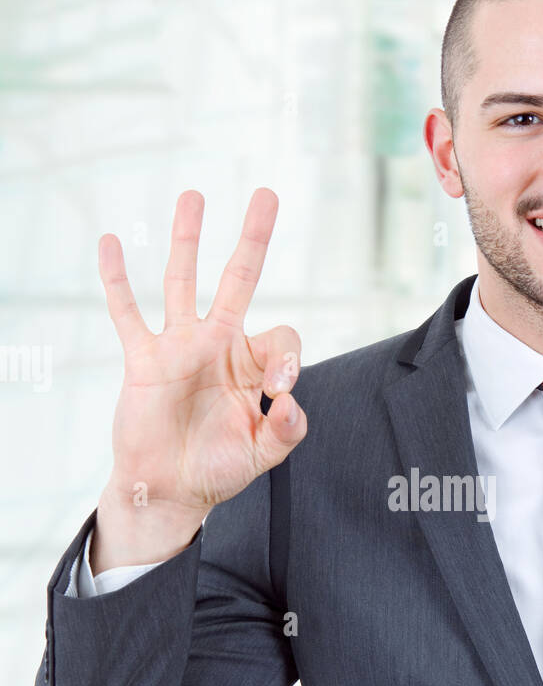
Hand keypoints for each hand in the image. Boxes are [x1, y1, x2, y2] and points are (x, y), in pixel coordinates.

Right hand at [92, 189, 305, 569]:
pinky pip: (127, 314)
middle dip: (253, 240)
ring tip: (193, 197)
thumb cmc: (217, 470)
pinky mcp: (143, 360)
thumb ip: (286, 431)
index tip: (280, 391)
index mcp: (252, 366)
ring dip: (188, 240)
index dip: (288, 358)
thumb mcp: (262, 456)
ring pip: (182, 282)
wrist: (168, 490)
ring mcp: (180, 348)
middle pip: (238, 280)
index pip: (280, 336)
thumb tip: (290, 402)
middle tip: (266, 196)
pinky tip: (110, 244)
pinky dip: (116, 281)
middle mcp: (218, 346)